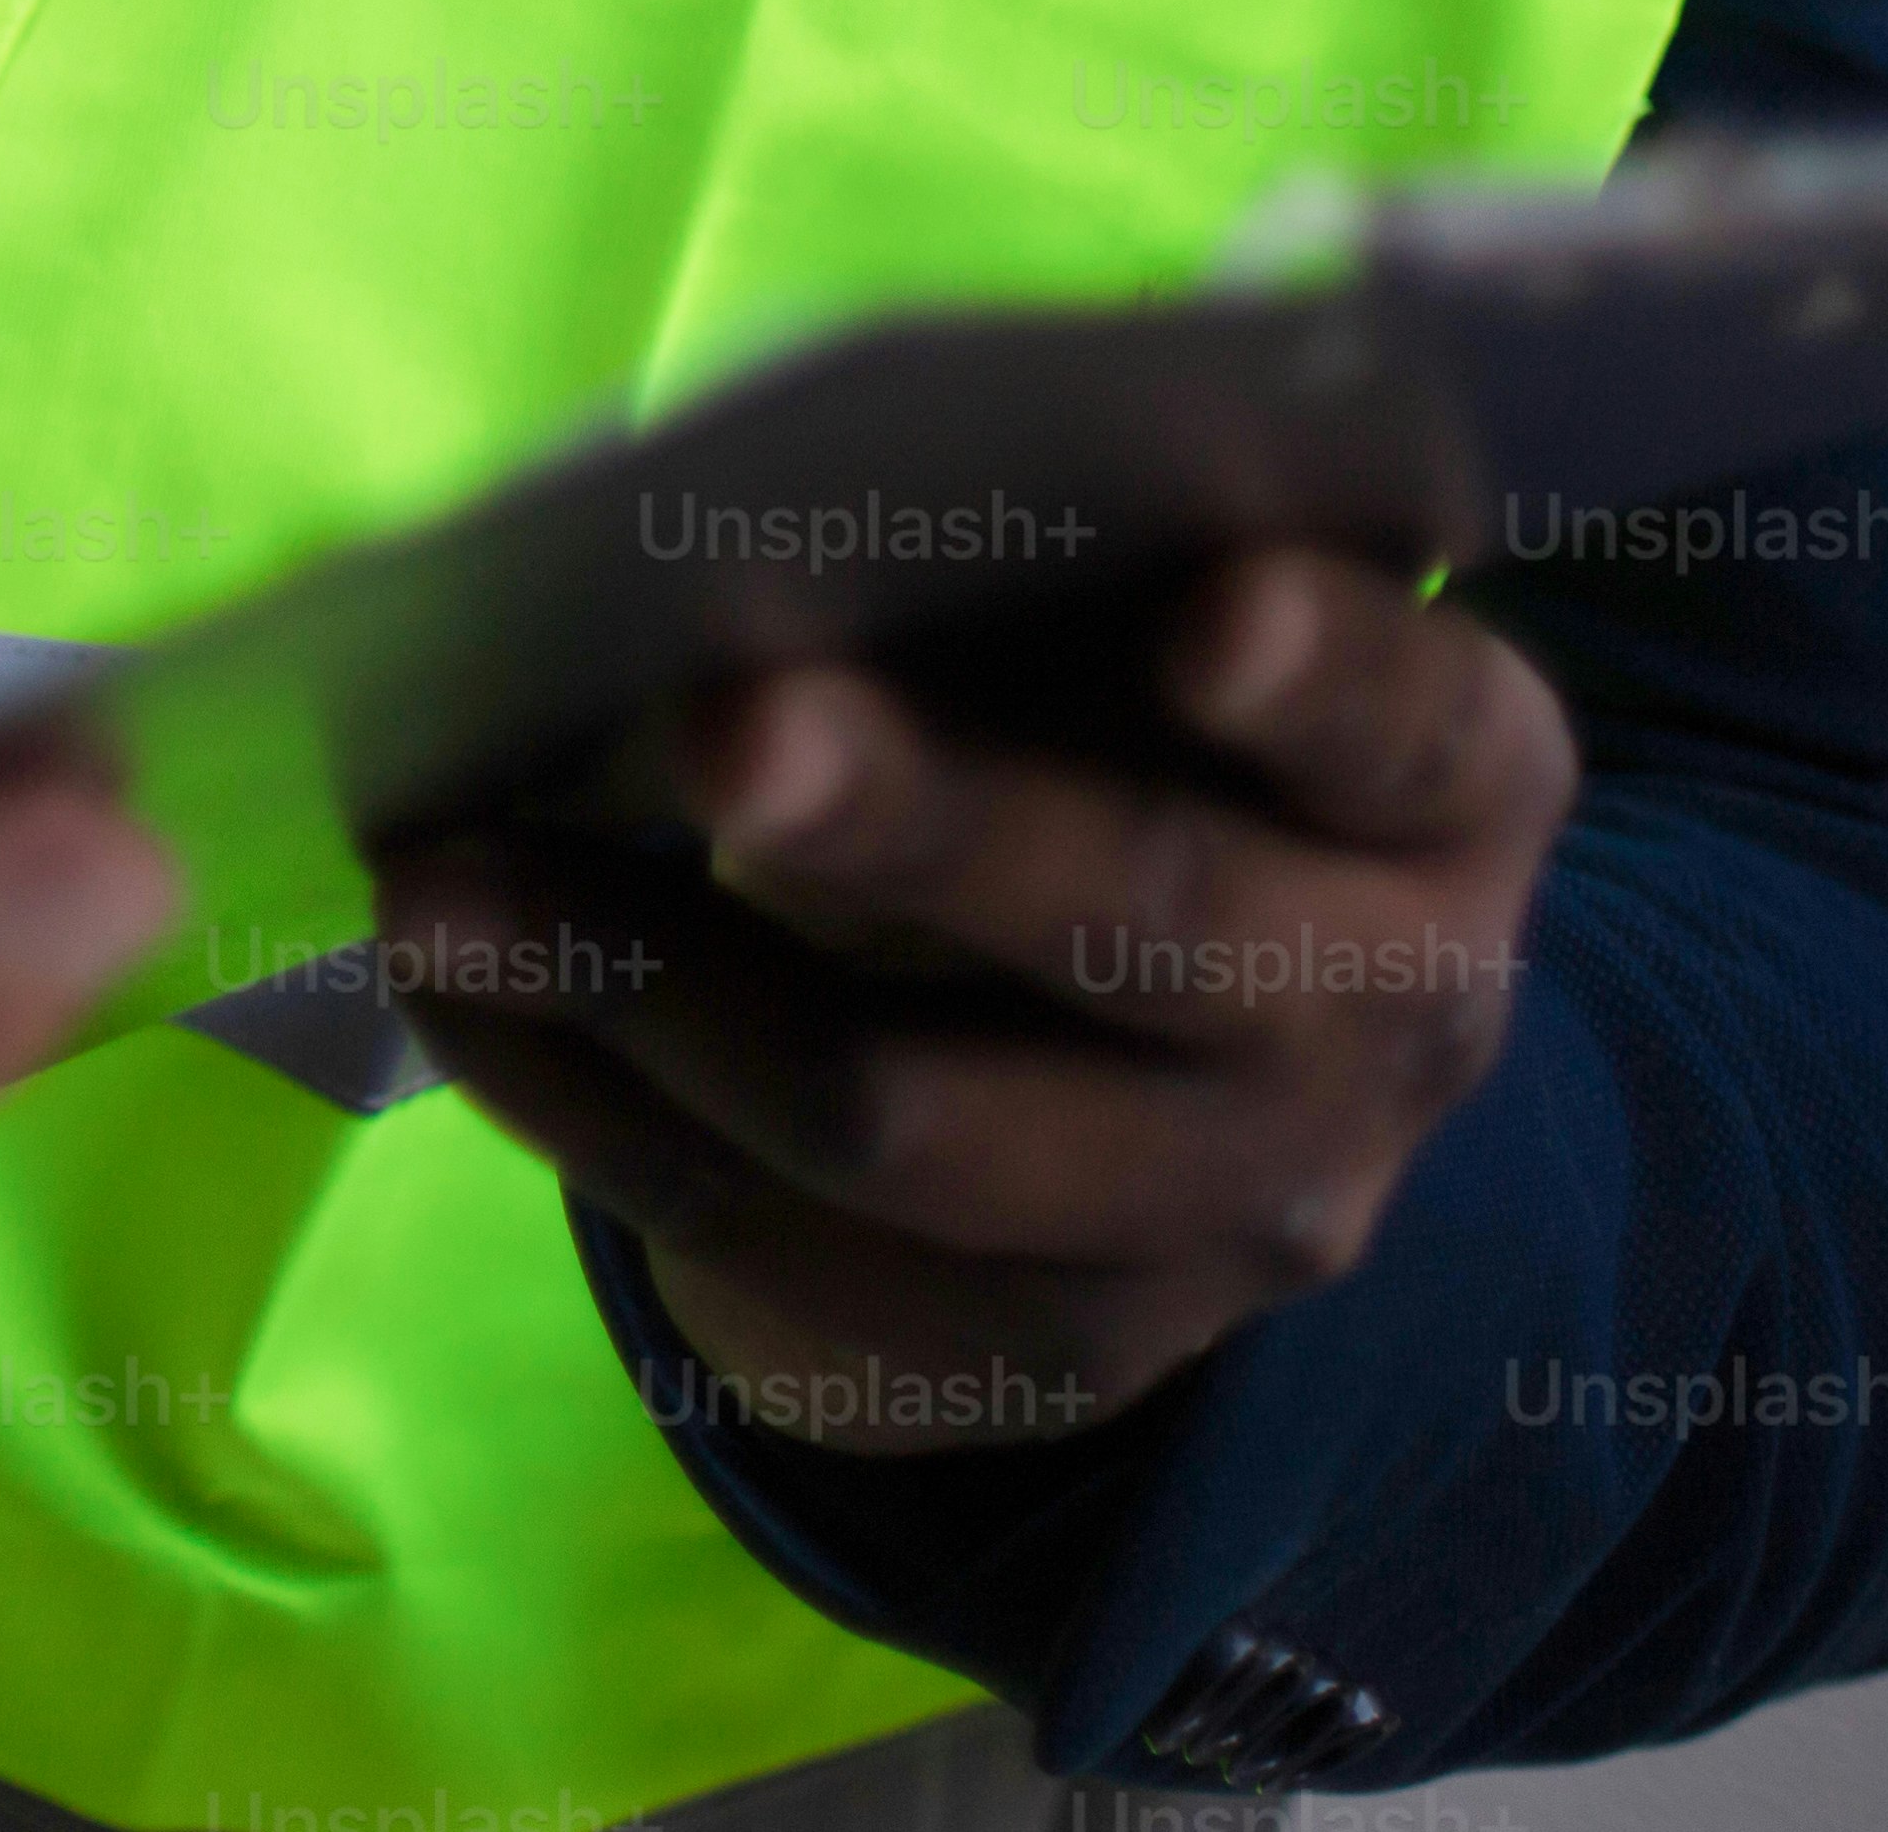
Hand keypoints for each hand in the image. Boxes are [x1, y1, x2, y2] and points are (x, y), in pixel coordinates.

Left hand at [380, 543, 1575, 1454]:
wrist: (1187, 1071)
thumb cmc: (1127, 736)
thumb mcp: (1150, 633)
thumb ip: (1044, 577)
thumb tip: (763, 532)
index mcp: (1445, 795)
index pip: (1408, 723)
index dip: (1315, 672)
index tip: (1204, 604)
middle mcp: (1380, 1020)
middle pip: (1137, 925)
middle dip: (914, 821)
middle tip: (719, 719)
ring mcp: (1225, 1221)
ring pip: (911, 1124)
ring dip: (651, 985)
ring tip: (442, 874)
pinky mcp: (1047, 1356)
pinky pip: (780, 1247)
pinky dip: (586, 1104)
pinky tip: (461, 988)